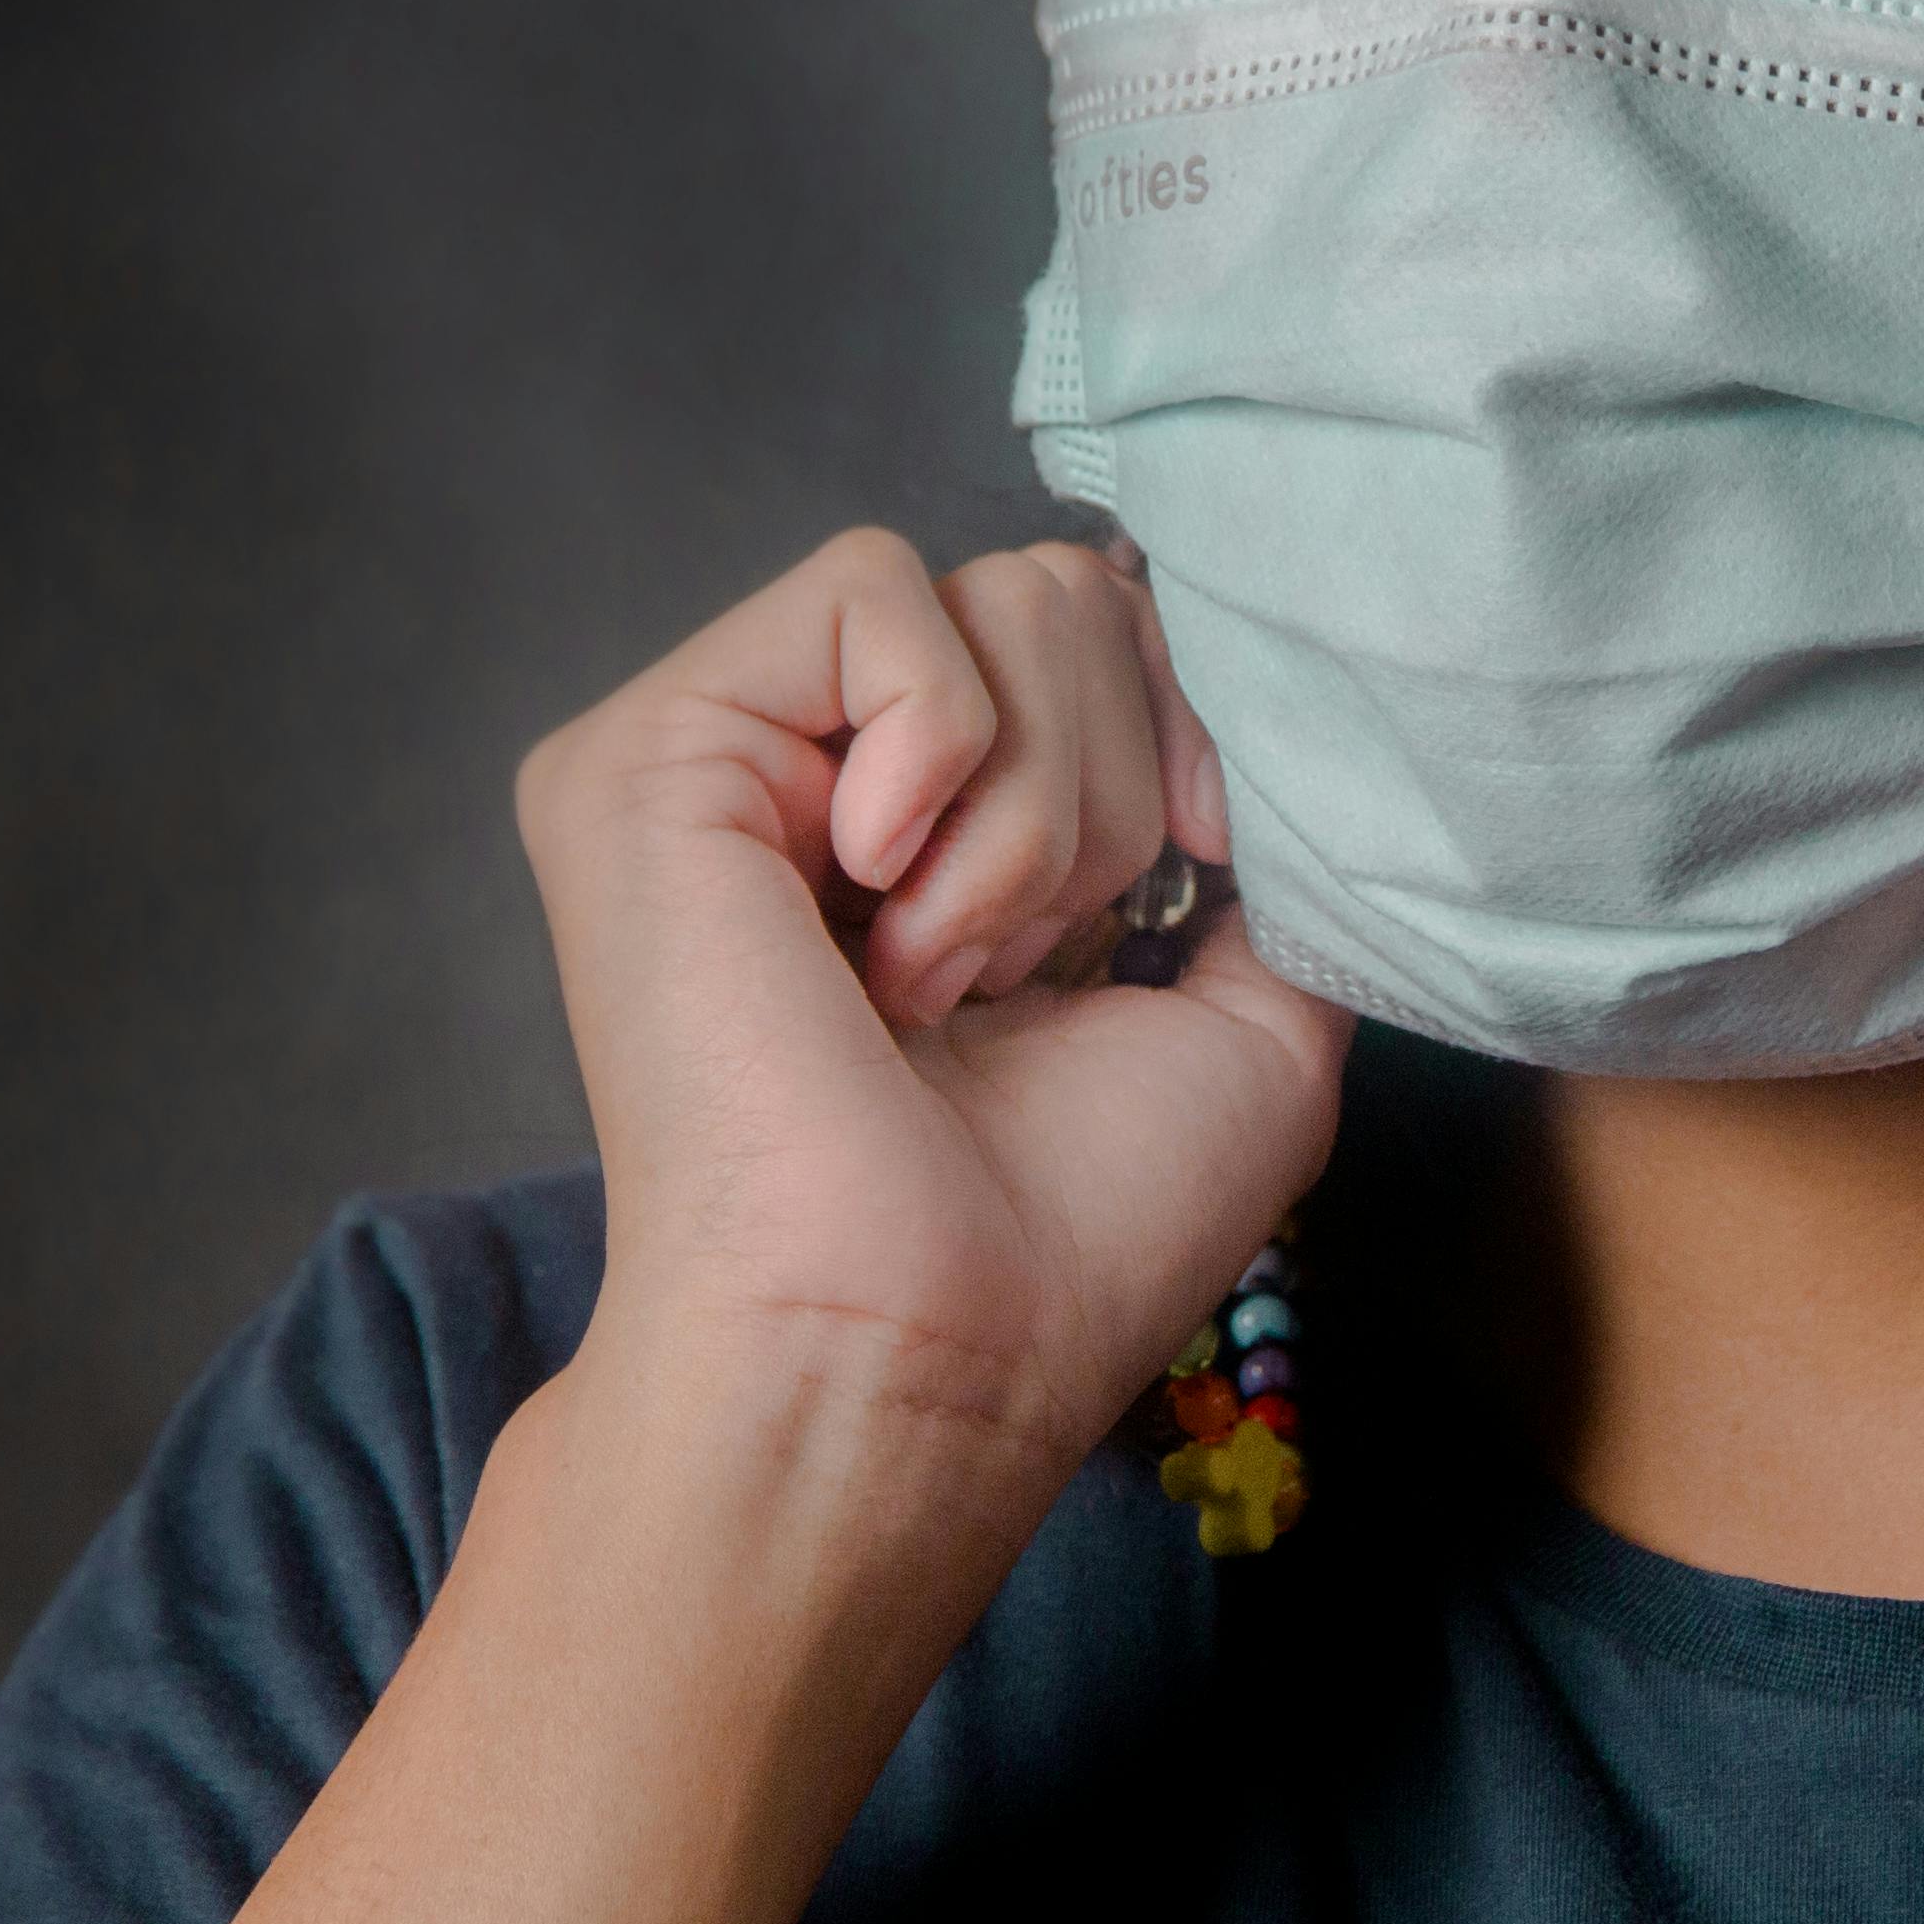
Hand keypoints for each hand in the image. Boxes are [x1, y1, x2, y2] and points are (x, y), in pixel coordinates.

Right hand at [514, 524, 1349, 1483]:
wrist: (919, 1336)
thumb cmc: (1071, 1232)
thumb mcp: (1248, 1016)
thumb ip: (1261, 855)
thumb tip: (1276, 720)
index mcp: (954, 831)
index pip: (1110, 630)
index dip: (1193, 728)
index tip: (1196, 871)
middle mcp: (835, 774)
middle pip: (1067, 593)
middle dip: (1107, 793)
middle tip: (1020, 976)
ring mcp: (731, 753)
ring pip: (992, 592)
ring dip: (1029, 817)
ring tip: (937, 978)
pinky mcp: (647, 747)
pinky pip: (871, 587)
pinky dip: (938, 748)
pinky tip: (868, 898)